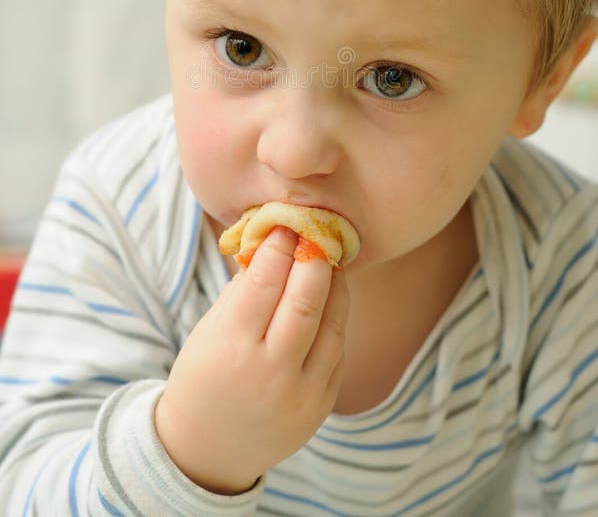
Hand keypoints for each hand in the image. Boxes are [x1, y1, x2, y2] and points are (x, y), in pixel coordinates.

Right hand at [154, 226, 348, 494]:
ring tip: (329, 261)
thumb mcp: (210, 330)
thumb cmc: (204, 375)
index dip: (279, 248)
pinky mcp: (321, 406)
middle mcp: (269, 373)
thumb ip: (244, 289)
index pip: (264, 283)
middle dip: (314, 260)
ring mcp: (300, 394)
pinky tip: (331, 297)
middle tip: (316, 234)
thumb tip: (277, 242)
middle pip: (305, 302)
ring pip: (332, 325)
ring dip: (334, 286)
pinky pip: (337, 351)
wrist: (208, 449)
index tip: (285, 226)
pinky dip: (336, 318)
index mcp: (231, 347)